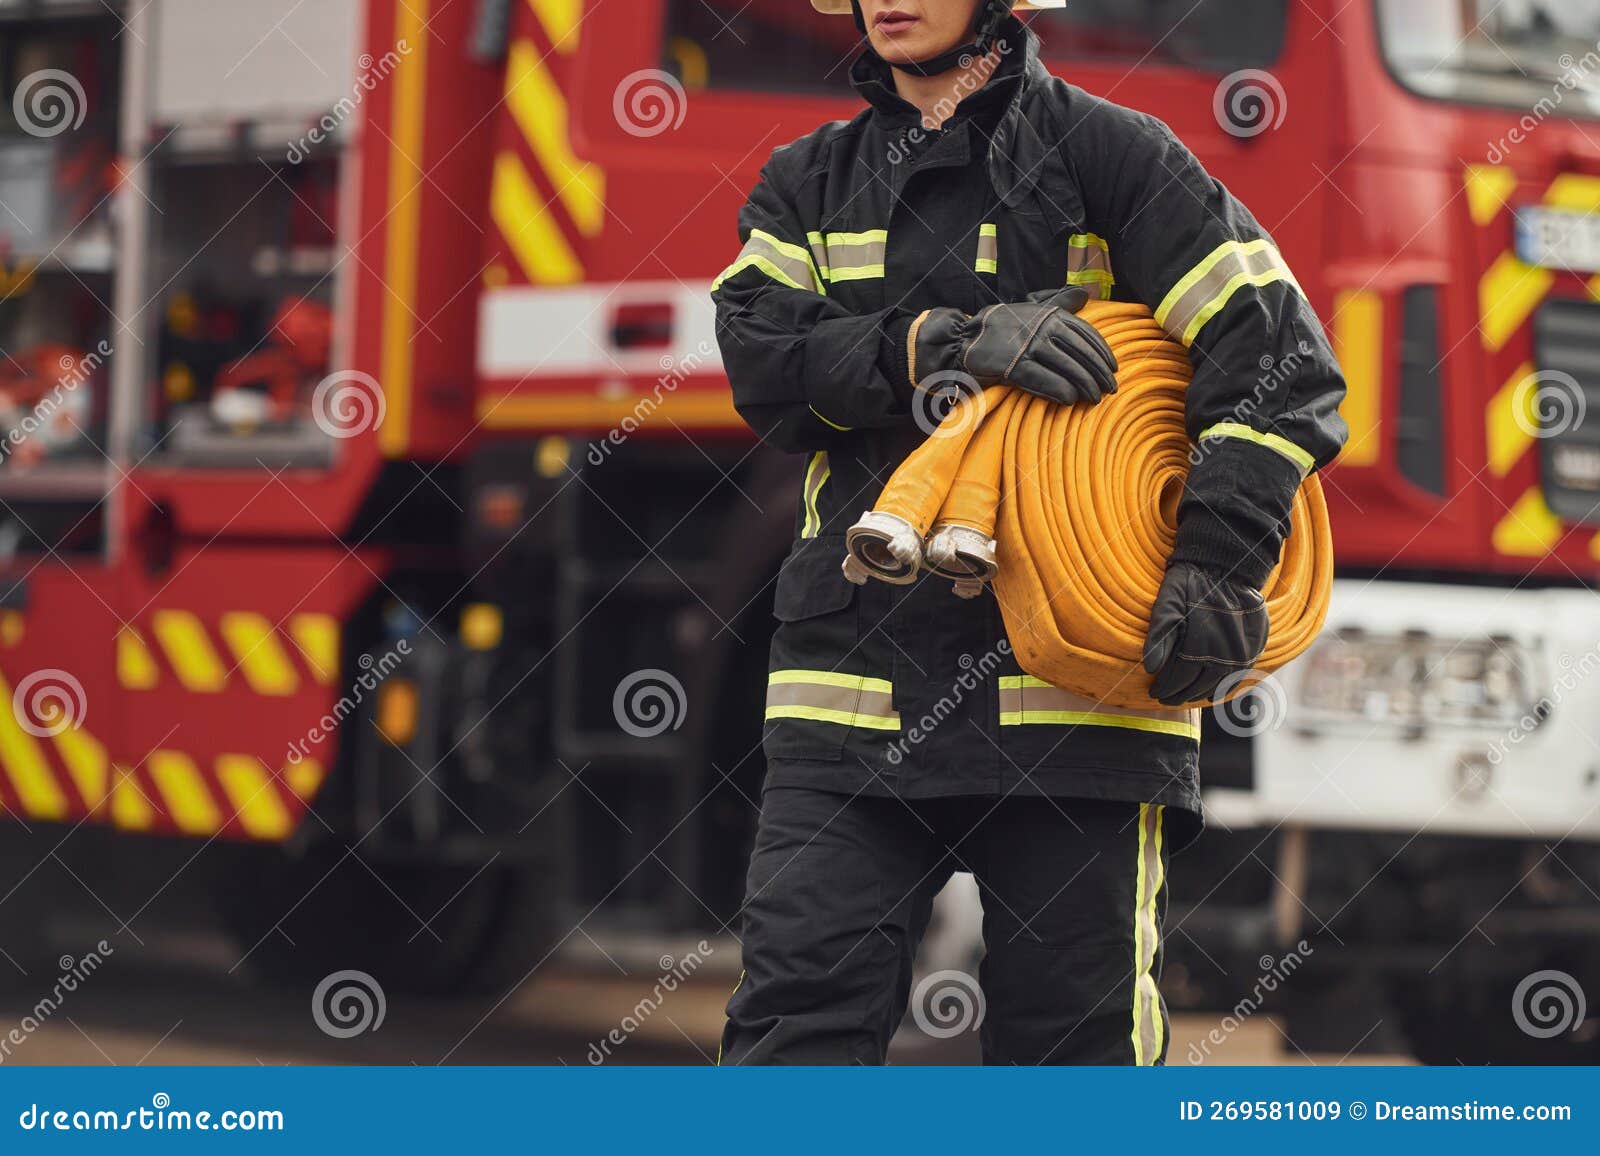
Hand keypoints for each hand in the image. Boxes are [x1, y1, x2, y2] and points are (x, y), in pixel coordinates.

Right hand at [911, 286, 1118, 405]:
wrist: (964, 339)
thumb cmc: (1003, 326)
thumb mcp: (1031, 309)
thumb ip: (1058, 303)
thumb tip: (1084, 295)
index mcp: (1049, 315)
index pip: (1085, 334)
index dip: (1102, 353)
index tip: (1113, 368)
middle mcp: (1041, 328)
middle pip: (1080, 353)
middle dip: (1098, 373)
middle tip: (1109, 389)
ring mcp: (1027, 346)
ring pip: (1066, 367)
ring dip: (1084, 385)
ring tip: (1094, 398)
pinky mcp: (1013, 366)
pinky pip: (1044, 380)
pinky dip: (1061, 391)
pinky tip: (1071, 399)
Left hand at [1141, 561, 1267, 705]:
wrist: (1225, 566)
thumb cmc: (1190, 584)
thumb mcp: (1167, 602)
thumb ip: (1159, 635)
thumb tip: (1150, 668)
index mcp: (1201, 642)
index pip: (1179, 677)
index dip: (1165, 687)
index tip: (1154, 692)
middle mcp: (1225, 652)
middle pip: (1198, 685)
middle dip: (1180, 694)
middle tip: (1166, 698)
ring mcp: (1242, 652)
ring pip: (1218, 684)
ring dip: (1200, 693)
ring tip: (1184, 696)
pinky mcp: (1254, 648)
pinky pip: (1238, 676)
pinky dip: (1223, 687)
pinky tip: (1210, 691)